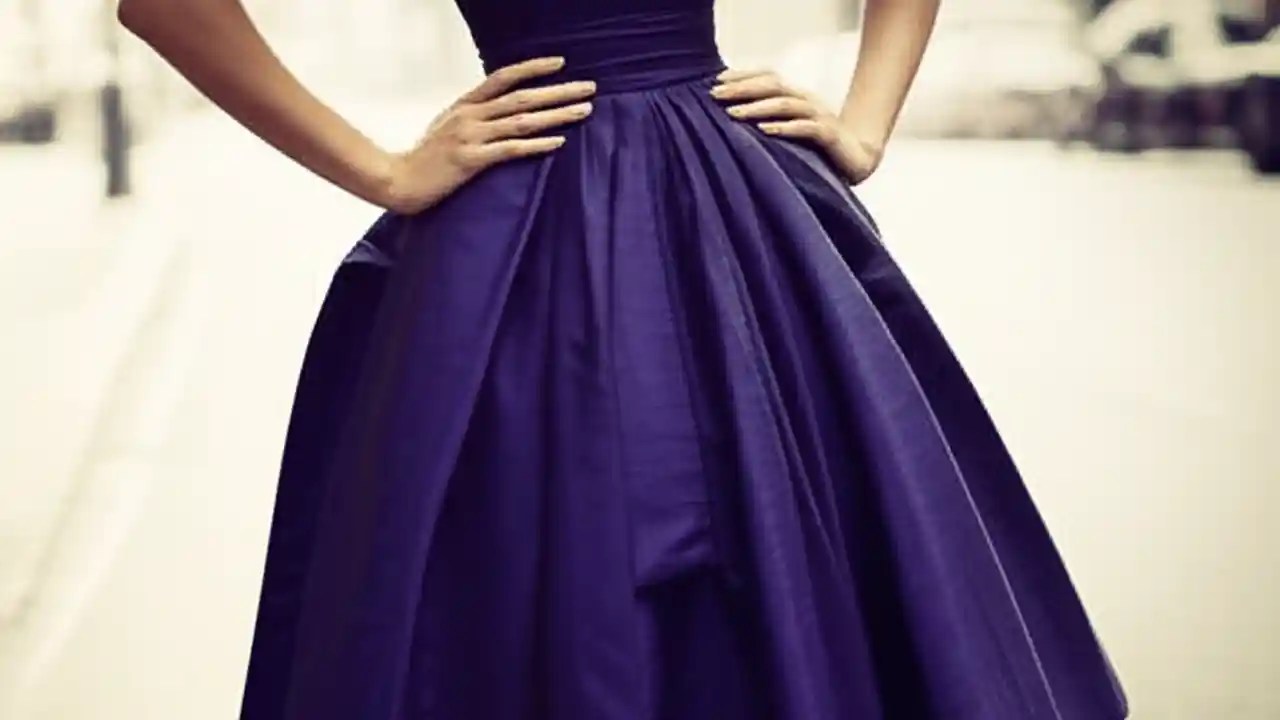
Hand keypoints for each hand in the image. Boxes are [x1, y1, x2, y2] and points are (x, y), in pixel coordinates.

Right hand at [380, 56, 596, 213]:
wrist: (398, 181)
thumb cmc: (423, 158)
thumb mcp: (446, 127)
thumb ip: (472, 117)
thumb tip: (498, 111)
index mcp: (465, 105)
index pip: (503, 78)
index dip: (532, 68)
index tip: (560, 64)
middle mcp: (470, 116)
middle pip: (522, 97)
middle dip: (559, 91)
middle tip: (589, 87)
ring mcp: (470, 137)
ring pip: (522, 121)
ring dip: (556, 115)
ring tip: (584, 111)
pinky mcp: (471, 161)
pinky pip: (511, 150)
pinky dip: (536, 145)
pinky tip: (558, 141)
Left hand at [711, 68, 883, 185]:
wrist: (859, 159)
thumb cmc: (817, 146)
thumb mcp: (790, 129)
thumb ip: (768, 119)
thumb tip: (731, 116)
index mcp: (797, 96)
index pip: (768, 77)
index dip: (743, 75)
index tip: (716, 81)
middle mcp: (808, 100)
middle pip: (774, 86)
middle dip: (743, 89)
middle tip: (715, 95)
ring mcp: (820, 116)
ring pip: (786, 104)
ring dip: (758, 108)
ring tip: (733, 114)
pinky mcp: (829, 136)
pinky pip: (807, 128)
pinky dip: (785, 128)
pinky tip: (765, 131)